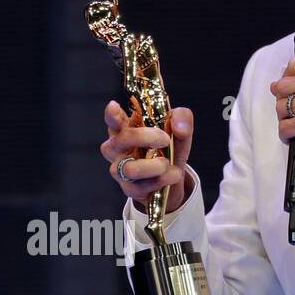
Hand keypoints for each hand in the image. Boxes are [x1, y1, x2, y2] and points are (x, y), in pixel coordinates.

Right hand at [100, 100, 194, 214]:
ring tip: (168, 163)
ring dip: (155, 166)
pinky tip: (172, 174)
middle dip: (145, 137)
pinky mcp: (128, 188)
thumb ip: (182, 118)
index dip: (112, 114)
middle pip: (123, 140)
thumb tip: (179, 126)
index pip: (114, 119)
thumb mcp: (179, 129)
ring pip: (130, 169)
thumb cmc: (168, 147)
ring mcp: (120, 169)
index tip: (114, 106)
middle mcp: (117, 148)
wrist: (172, 176)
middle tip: (165, 139)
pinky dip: (162, 180)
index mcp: (126, 128)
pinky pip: (143, 186)